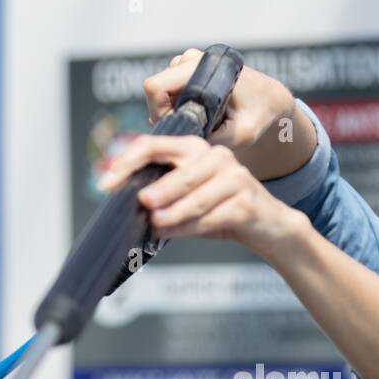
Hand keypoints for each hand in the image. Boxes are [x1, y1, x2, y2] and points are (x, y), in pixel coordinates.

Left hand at [96, 134, 303, 257]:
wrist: (271, 226)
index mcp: (197, 150)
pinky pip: (210, 216)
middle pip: (180, 171)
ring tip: (155, 223)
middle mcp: (217, 158)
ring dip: (172, 212)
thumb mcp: (193, 199)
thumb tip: (132, 204)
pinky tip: (172, 233)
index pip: (155, 146)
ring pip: (195, 196)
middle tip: (140, 202)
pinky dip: (189, 227)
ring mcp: (234, 178)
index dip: (128, 161)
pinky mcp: (245, 202)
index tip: (107, 181)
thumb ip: (167, 197)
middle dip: (158, 189)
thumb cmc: (226, 212)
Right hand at [142, 48, 294, 152]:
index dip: (158, 112)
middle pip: (157, 87)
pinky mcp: (190, 66)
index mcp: (205, 70)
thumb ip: (214, 140)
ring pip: (163, 88)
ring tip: (198, 120)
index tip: (177, 127)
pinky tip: (198, 112)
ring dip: (173, 107)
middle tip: (190, 128)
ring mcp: (191, 59)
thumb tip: (183, 141)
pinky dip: (177, 102)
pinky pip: (169, 86)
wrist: (267, 99)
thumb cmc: (258, 116)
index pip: (157, 86)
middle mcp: (195, 58)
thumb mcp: (242, 135)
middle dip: (166, 112)